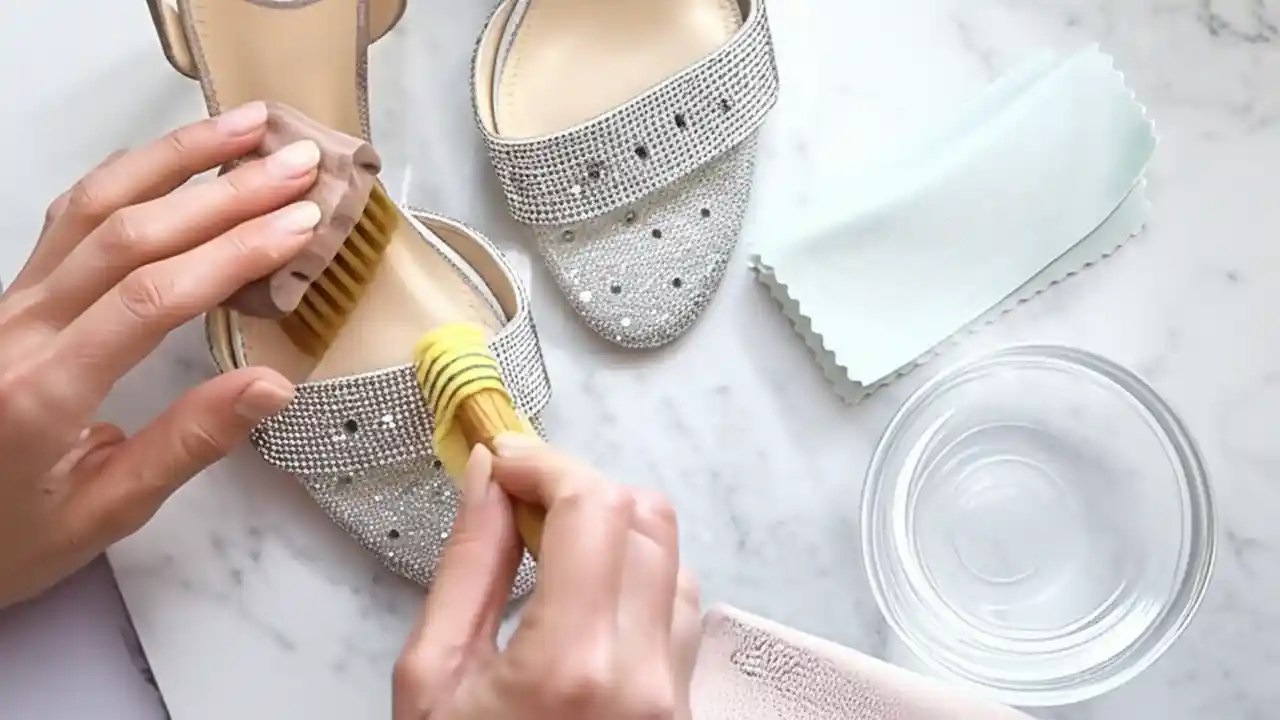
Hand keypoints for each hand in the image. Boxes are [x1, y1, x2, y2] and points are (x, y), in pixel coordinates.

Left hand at [0, 102, 322, 607]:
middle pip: (127, 235)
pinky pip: (71, 217)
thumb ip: (186, 444)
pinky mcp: (12, 295)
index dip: (232, 252)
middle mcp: (18, 330)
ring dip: (175, 159)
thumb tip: (273, 386)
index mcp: (43, 392)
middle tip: (300, 163)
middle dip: (223, 192)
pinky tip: (176, 160)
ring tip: (248, 127)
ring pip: (92, 206)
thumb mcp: (106, 512)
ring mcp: (9, 303)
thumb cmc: (13, 535)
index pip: (150, 299)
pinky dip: (131, 176)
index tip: (302, 224)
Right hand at [394, 437, 701, 719]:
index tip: (502, 461)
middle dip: (578, 486)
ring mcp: (674, 694)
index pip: (593, 505)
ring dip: (615, 528)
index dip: (545, 463)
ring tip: (551, 549)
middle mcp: (643, 674)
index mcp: (572, 663)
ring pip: (674, 556)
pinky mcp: (685, 707)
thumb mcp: (433, 680)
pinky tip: (587, 595)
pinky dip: (640, 576)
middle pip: (645, 516)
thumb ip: (468, 566)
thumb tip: (488, 478)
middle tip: (520, 500)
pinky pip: (681, 608)